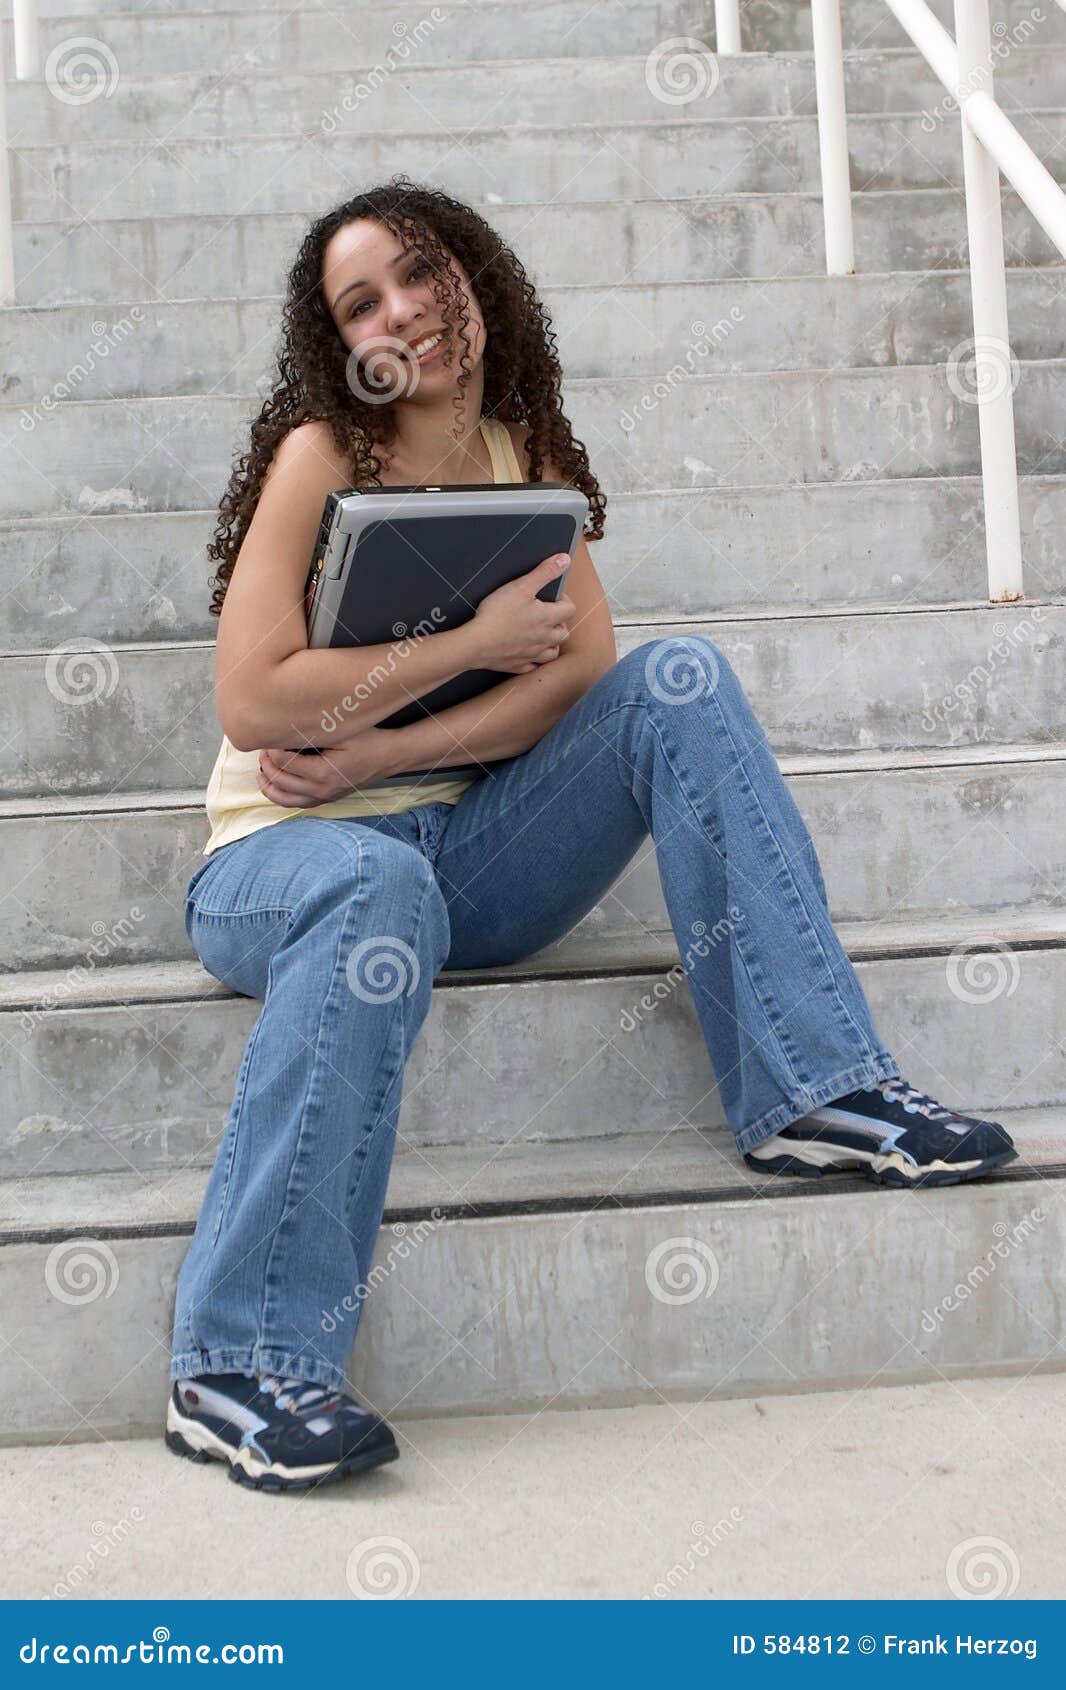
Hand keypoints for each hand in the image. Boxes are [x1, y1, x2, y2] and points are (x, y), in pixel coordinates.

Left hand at [256, 731, 394, 807]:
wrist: (390, 756)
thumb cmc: (369, 740)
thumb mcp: (342, 729)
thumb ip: (314, 730)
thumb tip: (286, 727)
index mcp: (323, 773)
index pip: (284, 762)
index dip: (271, 749)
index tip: (269, 737)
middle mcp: (322, 789)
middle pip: (281, 781)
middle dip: (267, 764)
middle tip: (262, 748)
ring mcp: (325, 796)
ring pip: (286, 798)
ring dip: (269, 786)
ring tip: (260, 772)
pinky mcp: (328, 798)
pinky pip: (298, 804)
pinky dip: (282, 797)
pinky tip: (274, 787)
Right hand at [469, 554, 575, 673]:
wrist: (476, 643)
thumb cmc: (497, 614)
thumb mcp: (521, 586)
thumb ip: (544, 573)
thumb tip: (565, 560)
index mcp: (547, 618)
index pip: (569, 609)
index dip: (564, 600)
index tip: (552, 596)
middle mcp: (544, 639)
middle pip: (564, 632)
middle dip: (560, 622)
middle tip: (547, 614)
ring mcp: (532, 654)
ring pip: (553, 652)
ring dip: (552, 643)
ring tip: (543, 634)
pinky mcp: (519, 665)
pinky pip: (533, 666)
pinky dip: (534, 660)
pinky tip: (528, 653)